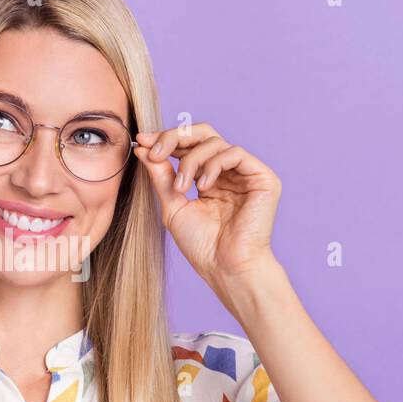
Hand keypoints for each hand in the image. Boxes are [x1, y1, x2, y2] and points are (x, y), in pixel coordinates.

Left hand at [132, 122, 281, 299]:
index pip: (188, 146)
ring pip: (215, 142)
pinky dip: (213, 165)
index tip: (140, 141)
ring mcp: (245, 173)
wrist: (226, 267)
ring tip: (182, 188)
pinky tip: (203, 186)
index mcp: (209, 178)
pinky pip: (234, 153)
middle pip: (203, 134)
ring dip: (190, 161)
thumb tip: (143, 147)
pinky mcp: (262, 177)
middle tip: (155, 150)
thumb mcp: (173, 204)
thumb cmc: (202, 245)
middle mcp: (228, 172)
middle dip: (175, 137)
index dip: (165, 139)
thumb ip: (161, 175)